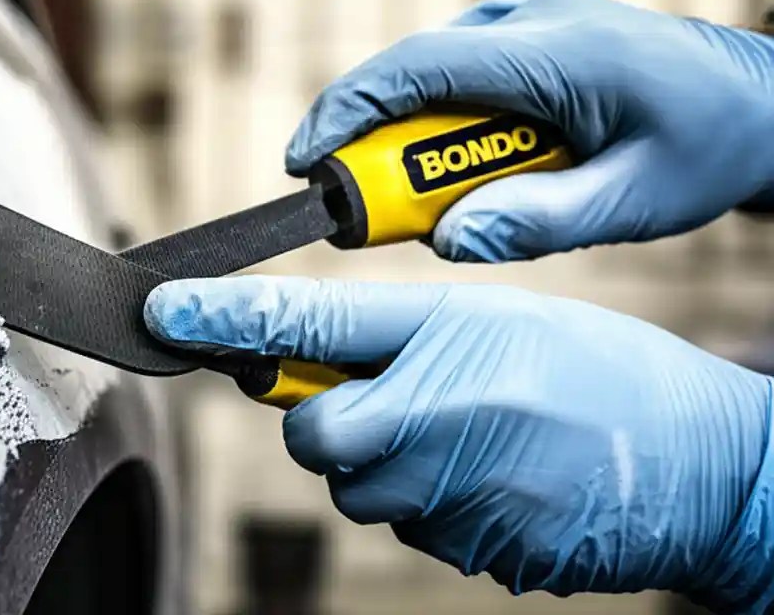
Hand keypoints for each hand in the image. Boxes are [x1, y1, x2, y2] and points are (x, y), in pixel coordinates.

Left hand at [144, 276, 773, 608]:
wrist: (702, 469)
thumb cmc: (605, 375)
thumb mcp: (500, 317)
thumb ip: (392, 336)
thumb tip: (299, 356)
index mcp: (437, 347)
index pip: (299, 327)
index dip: (220, 319)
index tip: (162, 311)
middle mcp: (428, 428)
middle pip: (311, 435)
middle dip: (327, 415)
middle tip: (390, 390)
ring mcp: (447, 502)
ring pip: (357, 484)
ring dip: (384, 458)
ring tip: (468, 430)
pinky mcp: (467, 553)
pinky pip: (406, 522)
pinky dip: (426, 496)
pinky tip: (488, 472)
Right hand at [287, 0, 773, 262]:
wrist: (758, 104)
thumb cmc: (704, 150)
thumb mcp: (634, 203)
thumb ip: (539, 223)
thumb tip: (448, 242)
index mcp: (556, 52)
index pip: (420, 66)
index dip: (346, 110)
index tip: (302, 162)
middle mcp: (531, 21)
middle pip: (413, 73)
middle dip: (368, 142)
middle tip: (356, 210)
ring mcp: (527, 20)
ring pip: (429, 74)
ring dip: (406, 137)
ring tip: (418, 201)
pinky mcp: (526, 36)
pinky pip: (454, 73)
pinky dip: (435, 122)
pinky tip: (456, 168)